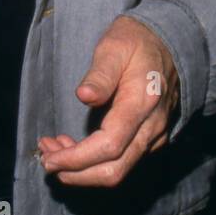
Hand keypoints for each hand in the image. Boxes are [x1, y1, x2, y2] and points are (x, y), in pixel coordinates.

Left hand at [38, 16, 179, 187]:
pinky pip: (122, 161)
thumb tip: (83, 95)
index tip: (50, 157)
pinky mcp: (150, 138)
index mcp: (142, 103)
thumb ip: (100, 73)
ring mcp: (154, 135)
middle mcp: (152, 126)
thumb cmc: (136, 41)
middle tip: (46, 158)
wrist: (169, 41)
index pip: (109, 146)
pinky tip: (73, 146)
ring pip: (117, 170)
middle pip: (114, 170)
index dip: (77, 158)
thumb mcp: (114, 46)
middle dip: (75, 173)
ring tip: (54, 149)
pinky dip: (94, 162)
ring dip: (82, 169)